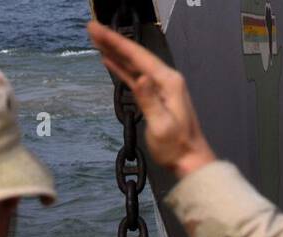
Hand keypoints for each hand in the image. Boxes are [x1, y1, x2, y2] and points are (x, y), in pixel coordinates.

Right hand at [87, 20, 215, 179]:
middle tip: (92, 28)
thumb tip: (141, 78)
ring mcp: (161, 87)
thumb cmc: (177, 148)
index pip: (139, 56)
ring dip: (116, 51)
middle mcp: (166, 80)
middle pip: (136, 55)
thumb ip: (150, 101)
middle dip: (114, 41)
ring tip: (96, 39)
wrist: (190, 162)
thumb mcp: (161, 125)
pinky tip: (111, 60)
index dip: (117, 42)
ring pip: (134, 64)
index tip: (99, 30)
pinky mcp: (155, 96)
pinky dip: (122, 67)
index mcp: (169, 82)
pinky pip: (135, 76)